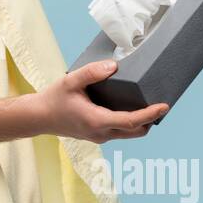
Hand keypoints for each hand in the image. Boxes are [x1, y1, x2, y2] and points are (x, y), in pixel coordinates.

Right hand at [31, 60, 167, 143]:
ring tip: (148, 104)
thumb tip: (114, 66)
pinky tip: (130, 107)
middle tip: (160, 103)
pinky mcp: (97, 135)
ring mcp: (100, 136)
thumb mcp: (70, 81)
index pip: (131, 121)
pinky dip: (130, 122)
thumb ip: (91, 72)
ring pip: (129, 133)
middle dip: (151, 120)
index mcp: (97, 121)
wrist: (38, 117)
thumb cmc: (53, 99)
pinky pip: (120, 131)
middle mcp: (101, 133)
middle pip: (136, 132)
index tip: (164, 106)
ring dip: (141, 122)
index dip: (150, 114)